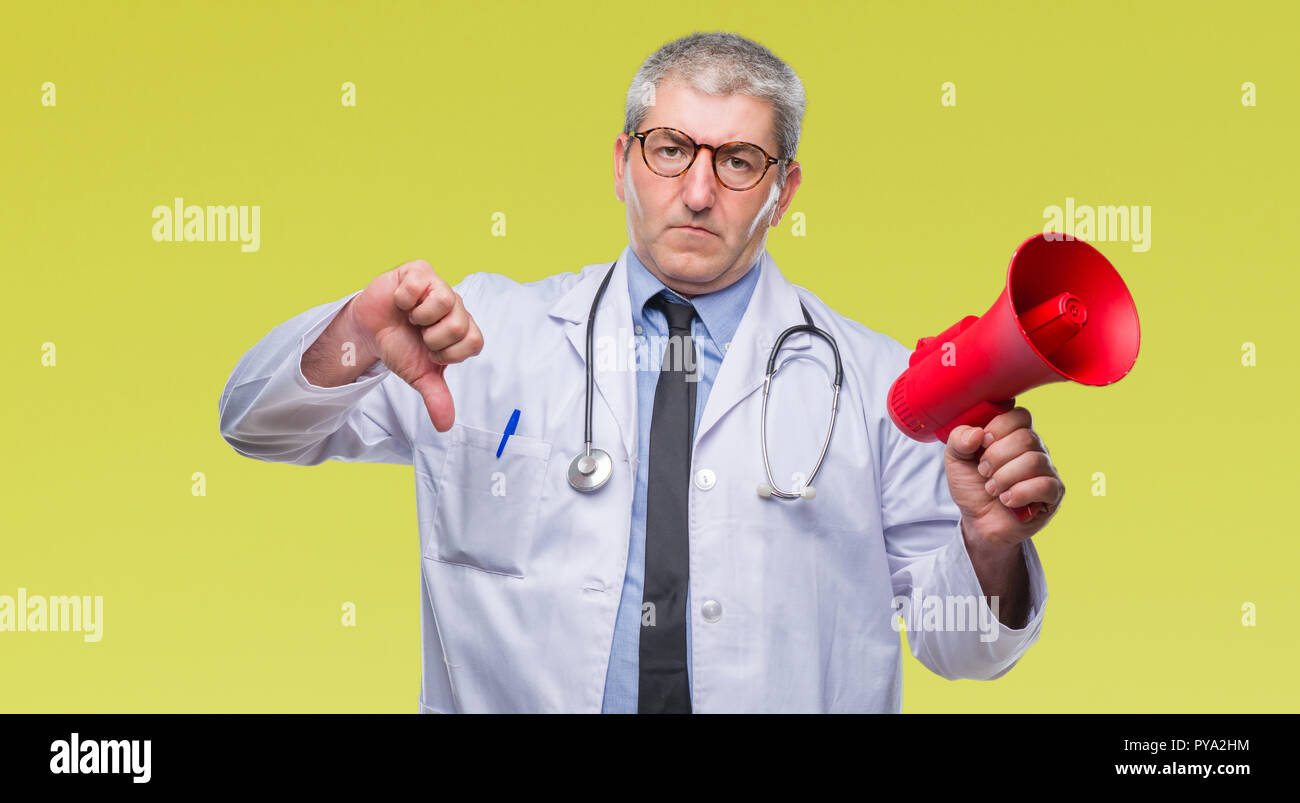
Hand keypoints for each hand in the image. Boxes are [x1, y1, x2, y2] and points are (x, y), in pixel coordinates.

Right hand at [345, 258, 482, 431]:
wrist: (369, 330)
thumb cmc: (400, 347)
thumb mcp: (419, 375)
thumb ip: (435, 397)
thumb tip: (445, 426)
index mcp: (463, 330)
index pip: (475, 343)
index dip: (448, 353)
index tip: (431, 353)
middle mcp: (456, 306)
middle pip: (461, 324)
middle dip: (432, 338)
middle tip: (419, 335)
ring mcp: (438, 286)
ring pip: (446, 300)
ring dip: (420, 317)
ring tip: (411, 318)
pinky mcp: (418, 271)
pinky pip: (420, 283)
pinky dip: (404, 298)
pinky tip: (400, 302)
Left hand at [942, 407, 1063, 550]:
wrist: (979, 522)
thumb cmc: (972, 487)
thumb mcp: (956, 460)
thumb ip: (958, 440)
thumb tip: (977, 433)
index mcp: (1014, 435)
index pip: (1019, 415)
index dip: (999, 427)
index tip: (982, 444)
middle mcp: (1035, 449)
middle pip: (1026, 438)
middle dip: (996, 457)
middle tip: (984, 472)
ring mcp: (1047, 470)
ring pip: (1034, 461)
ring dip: (1004, 477)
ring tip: (992, 489)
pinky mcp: (1053, 494)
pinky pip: (1045, 485)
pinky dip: (1020, 493)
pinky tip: (1007, 500)